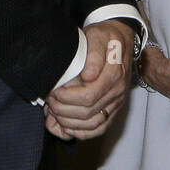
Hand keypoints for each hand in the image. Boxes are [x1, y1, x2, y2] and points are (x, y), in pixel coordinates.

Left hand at [45, 20, 133, 139]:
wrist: (120, 40)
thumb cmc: (105, 38)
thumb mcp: (98, 36)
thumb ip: (94, 54)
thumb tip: (88, 76)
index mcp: (115, 75)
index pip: (88, 96)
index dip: (66, 98)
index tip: (54, 90)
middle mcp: (118, 92)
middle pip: (87, 113)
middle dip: (63, 110)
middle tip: (49, 100)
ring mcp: (117, 102)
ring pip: (92, 125)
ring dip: (69, 123)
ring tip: (54, 112)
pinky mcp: (114, 109)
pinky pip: (99, 129)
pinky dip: (81, 133)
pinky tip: (66, 126)